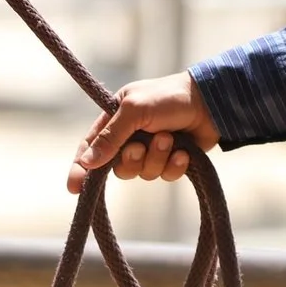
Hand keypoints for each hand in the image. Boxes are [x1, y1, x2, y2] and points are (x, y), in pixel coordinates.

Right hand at [68, 72, 221, 193]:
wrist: (211, 102)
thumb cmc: (169, 98)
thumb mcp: (135, 111)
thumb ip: (111, 137)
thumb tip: (87, 162)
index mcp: (116, 118)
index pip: (91, 146)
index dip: (81, 168)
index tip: (74, 188)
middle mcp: (131, 136)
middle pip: (118, 167)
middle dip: (131, 160)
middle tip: (140, 147)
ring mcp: (152, 149)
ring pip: (143, 173)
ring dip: (156, 158)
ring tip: (169, 139)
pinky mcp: (172, 159)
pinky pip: (165, 175)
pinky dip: (174, 166)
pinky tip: (184, 153)